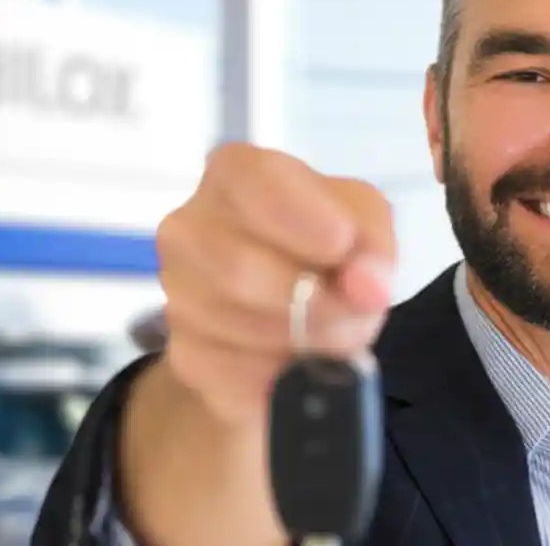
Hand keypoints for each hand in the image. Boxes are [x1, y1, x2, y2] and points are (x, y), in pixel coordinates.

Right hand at [155, 143, 395, 424]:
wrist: (301, 312)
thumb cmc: (329, 249)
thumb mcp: (366, 226)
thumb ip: (372, 247)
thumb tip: (368, 287)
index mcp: (234, 173)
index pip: (249, 181)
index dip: (298, 215)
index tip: (341, 244)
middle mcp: (189, 227)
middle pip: (236, 267)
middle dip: (311, 300)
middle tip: (357, 312)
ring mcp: (177, 293)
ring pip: (235, 326)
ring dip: (304, 341)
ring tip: (336, 333)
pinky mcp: (185, 354)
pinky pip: (232, 375)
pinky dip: (282, 376)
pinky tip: (301, 361)